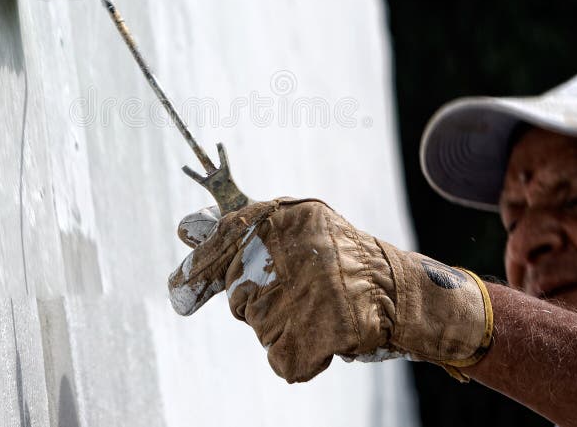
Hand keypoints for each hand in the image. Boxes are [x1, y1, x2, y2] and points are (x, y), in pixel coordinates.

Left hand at [168, 198, 492, 382]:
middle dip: (257, 302)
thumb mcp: (298, 224)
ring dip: (282, 328)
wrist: (399, 291)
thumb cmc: (339, 255)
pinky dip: (298, 356)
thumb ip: (244, 227)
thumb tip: (183, 227)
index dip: (199, 265)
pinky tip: (322, 334)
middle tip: (294, 294)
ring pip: (260, 329)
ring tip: (315, 310)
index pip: (225, 237)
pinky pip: (283, 359)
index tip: (177, 286)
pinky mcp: (319, 334)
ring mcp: (305, 294)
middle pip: (239, 294)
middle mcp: (292, 252)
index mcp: (286, 218)